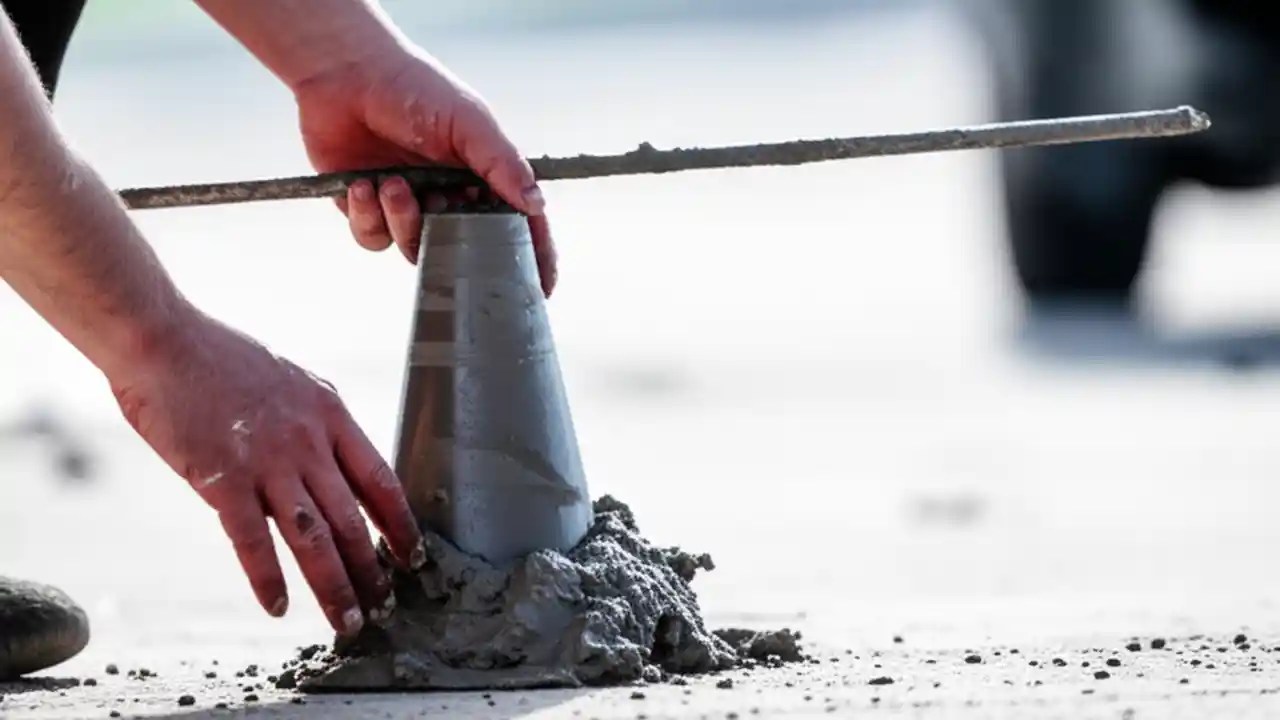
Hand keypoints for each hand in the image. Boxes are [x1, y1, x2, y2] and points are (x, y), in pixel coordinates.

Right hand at [108, 308, 421, 635]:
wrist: (165, 340)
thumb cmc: (223, 361)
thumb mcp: (293, 385)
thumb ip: (317, 428)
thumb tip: (338, 471)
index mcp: (331, 415)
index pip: (380, 481)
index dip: (401, 525)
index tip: (414, 558)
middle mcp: (308, 442)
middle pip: (353, 521)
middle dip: (373, 571)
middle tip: (386, 608)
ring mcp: (267, 462)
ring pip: (314, 539)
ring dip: (335, 587)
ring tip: (348, 623)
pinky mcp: (222, 479)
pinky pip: (253, 541)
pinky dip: (267, 579)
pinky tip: (277, 607)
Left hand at [293, 45, 557, 295]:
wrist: (348, 72)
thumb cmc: (415, 87)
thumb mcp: (470, 122)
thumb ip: (502, 164)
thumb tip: (536, 204)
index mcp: (480, 177)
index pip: (514, 225)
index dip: (531, 256)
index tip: (542, 287)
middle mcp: (446, 196)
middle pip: (463, 249)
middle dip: (451, 241)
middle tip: (441, 211)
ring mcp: (407, 206)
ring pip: (413, 247)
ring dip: (403, 219)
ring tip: (393, 182)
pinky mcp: (366, 208)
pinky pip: (373, 238)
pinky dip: (367, 215)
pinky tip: (362, 184)